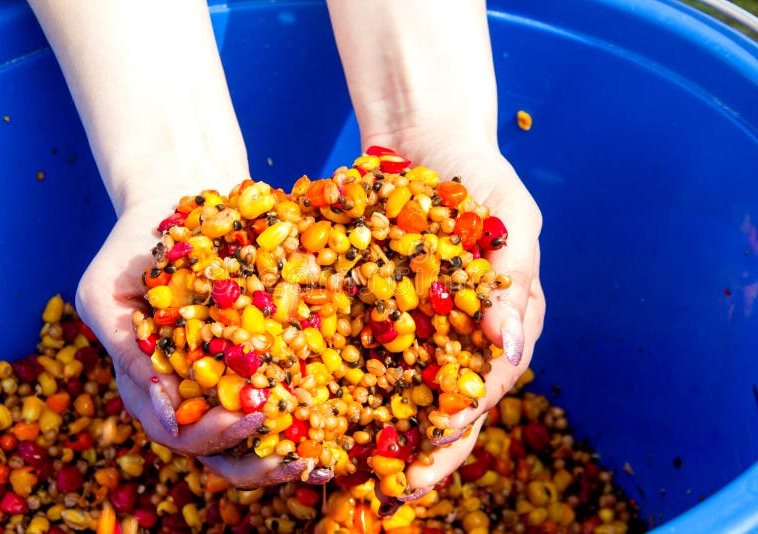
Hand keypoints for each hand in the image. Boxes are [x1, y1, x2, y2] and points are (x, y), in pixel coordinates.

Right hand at [75, 189, 318, 487]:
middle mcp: (182, 393)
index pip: (175, 430)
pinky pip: (270, 400)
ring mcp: (216, 382)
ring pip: (242, 441)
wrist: (173, 207)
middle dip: (247, 450)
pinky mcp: (250, 362)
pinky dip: (294, 422)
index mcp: (148, 384)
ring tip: (312, 459)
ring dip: (275, 455)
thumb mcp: (105, 293)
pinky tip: (325, 437)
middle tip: (284, 439)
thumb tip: (166, 403)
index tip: (248, 417)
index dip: (209, 434)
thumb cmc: (133, 250)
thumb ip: (126, 347)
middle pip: (212, 447)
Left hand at [362, 132, 545, 501]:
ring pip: (406, 387)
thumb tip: (510, 348)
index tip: (436, 448)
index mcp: (505, 322)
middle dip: (427, 448)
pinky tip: (325, 409)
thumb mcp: (510, 221)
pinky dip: (350, 380)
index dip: (463, 421)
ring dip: (387, 430)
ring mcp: (420, 322)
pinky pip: (364, 346)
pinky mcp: (380, 306)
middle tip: (398, 487)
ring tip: (359, 468)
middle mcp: (463, 333)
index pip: (488, 383)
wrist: (427, 139)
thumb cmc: (482, 178)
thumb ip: (513, 282)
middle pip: (449, 402)